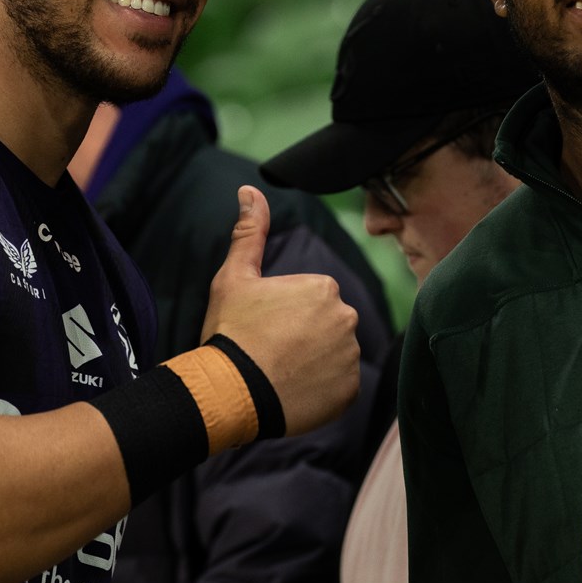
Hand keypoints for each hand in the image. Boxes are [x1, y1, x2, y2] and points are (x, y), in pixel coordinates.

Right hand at [202, 186, 359, 436]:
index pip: (309, 298)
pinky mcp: (349, 391)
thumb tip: (249, 189)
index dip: (283, 313)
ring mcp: (350, 357)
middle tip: (270, 350)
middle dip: (302, 336)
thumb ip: (249, 232)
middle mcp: (346, 318)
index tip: (263, 327)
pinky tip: (292, 390)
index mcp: (323, 287)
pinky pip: (338, 385)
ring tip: (279, 372)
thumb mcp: (234, 277)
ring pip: (332, 355)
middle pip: (324, 325)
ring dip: (312, 362)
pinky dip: (320, 389)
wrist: (230, 392)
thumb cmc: (231, 331)